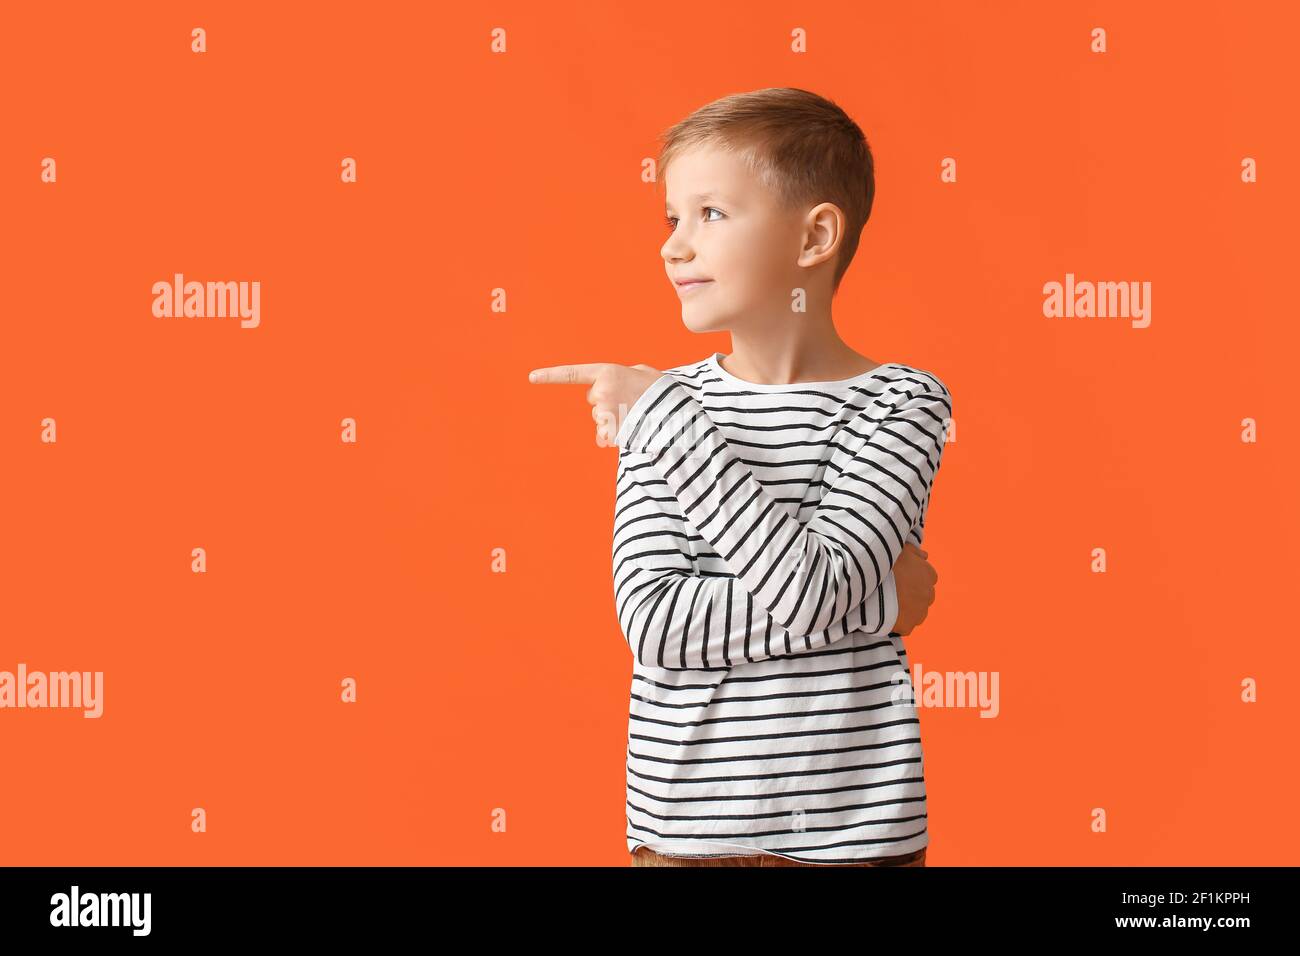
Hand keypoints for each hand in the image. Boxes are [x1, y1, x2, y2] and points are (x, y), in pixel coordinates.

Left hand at [528, 363, 662, 446]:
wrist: (675, 413)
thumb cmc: (661, 391)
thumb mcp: (643, 371)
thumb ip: (624, 374)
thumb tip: (617, 385)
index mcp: (607, 372)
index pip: (572, 374)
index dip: (550, 376)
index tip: (531, 377)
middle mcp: (601, 391)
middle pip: (594, 400)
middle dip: (607, 403)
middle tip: (630, 402)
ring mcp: (604, 413)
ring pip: (600, 420)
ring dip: (613, 420)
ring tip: (636, 416)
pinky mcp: (609, 433)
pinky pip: (604, 437)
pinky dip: (614, 437)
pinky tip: (631, 430)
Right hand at [892, 542, 937, 636]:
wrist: (867, 579)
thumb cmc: (883, 561)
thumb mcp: (900, 548)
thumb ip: (914, 551)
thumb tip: (924, 556)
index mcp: (928, 574)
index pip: (927, 579)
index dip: (913, 580)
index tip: (900, 580)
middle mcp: (928, 593)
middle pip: (923, 597)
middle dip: (912, 596)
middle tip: (893, 593)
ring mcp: (919, 611)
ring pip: (916, 614)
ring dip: (906, 611)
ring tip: (888, 605)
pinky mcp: (908, 625)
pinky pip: (905, 627)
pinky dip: (897, 623)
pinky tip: (884, 615)